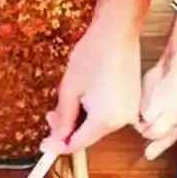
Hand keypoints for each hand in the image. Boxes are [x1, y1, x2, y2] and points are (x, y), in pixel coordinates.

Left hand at [44, 13, 141, 152]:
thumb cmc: (93, 55)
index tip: (44, 145)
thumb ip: (62, 119)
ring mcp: (130, 111)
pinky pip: (108, 115)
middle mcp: (122, 120)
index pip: (77, 144)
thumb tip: (56, 140)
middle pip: (88, 136)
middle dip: (67, 129)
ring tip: (66, 100)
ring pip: (97, 125)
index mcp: (105, 120)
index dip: (58, 146)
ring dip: (79, 119)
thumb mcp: (69, 90)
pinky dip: (93, 111)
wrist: (117, 31)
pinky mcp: (132, 102)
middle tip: (50, 116)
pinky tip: (83, 96)